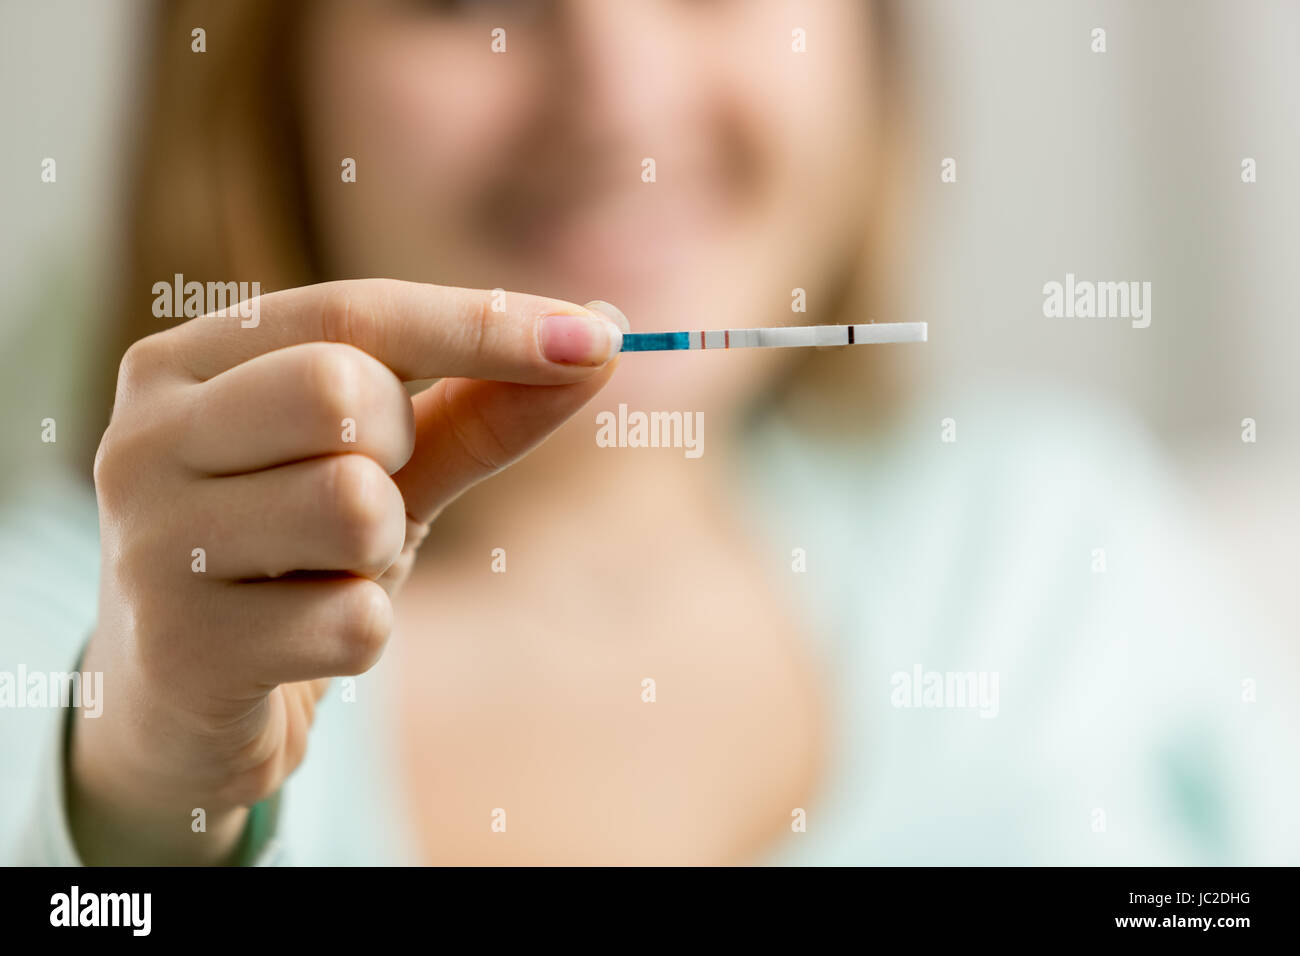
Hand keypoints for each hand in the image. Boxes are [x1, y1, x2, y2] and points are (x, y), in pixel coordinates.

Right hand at [69, 279, 623, 863]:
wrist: (184, 708)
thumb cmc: (290, 558)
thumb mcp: (386, 470)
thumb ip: (481, 405)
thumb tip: (597, 340)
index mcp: (184, 367)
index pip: (351, 311)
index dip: (482, 323)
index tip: (598, 339)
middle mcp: (144, 440)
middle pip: (338, 391)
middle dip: (400, 448)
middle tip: (371, 493)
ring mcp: (149, 546)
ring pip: (354, 507)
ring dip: (382, 550)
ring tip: (325, 573)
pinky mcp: (183, 652)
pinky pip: (354, 623)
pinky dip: (362, 634)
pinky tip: (300, 643)